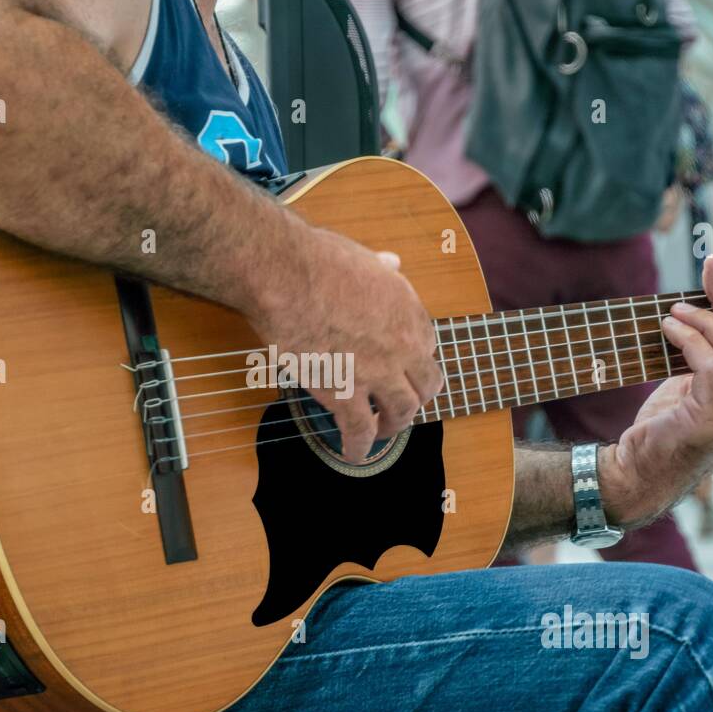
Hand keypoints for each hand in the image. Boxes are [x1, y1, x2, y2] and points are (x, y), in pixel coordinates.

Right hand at [249, 224, 443, 462]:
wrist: (285, 275)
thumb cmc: (316, 259)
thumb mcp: (363, 256)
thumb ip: (382, 268)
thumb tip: (391, 262)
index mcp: (408, 310)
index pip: (427, 346)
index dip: (413, 360)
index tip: (401, 367)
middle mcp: (401, 345)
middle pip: (425, 385)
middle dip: (415, 397)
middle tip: (399, 404)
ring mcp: (376, 373)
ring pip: (401, 412)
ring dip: (393, 426)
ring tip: (380, 432)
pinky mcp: (344, 393)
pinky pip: (360, 431)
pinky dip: (359, 448)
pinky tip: (353, 455)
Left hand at [600, 255, 712, 525]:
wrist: (636, 479)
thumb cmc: (658, 436)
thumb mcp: (686, 394)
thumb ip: (700, 365)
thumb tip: (691, 322)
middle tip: (710, 267)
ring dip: (707, 322)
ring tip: (677, 310)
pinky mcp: (712, 419)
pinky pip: (711, 366)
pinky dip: (691, 340)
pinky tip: (670, 328)